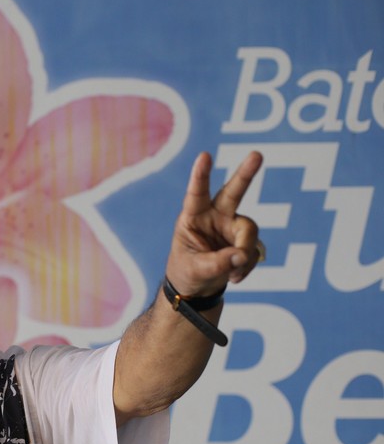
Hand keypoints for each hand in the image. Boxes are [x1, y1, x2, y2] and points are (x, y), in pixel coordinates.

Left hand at [165, 150, 263, 296]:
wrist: (197, 288)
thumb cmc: (187, 272)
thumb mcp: (196, 270)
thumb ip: (218, 263)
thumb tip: (243, 254)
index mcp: (193, 216)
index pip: (196, 193)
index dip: (201, 175)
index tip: (205, 156)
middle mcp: (215, 216)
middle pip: (233, 192)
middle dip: (245, 174)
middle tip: (256, 155)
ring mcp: (232, 226)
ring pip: (249, 231)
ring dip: (244, 254)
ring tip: (232, 274)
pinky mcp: (245, 240)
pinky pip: (254, 252)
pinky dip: (246, 267)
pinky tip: (234, 277)